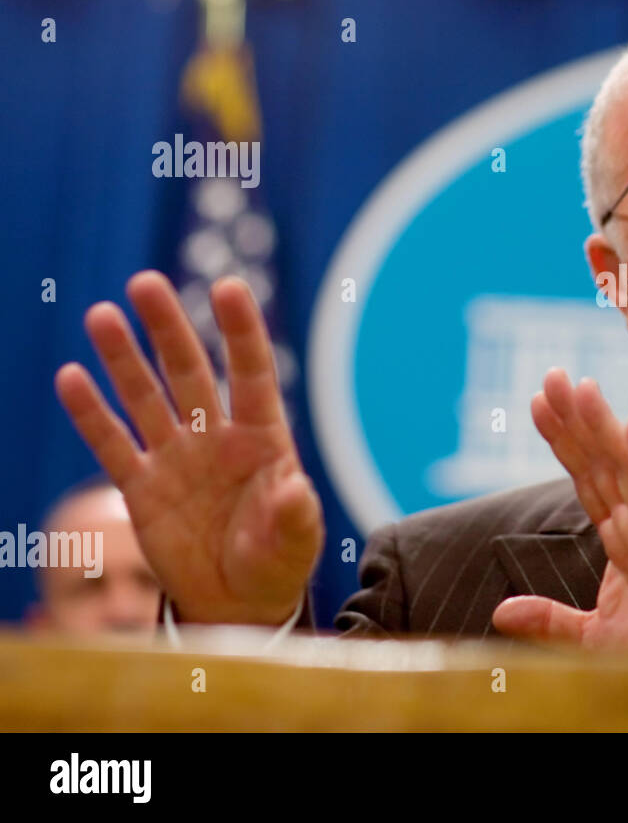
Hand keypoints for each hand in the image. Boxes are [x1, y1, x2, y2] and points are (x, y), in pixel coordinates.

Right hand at [54, 271, 321, 625]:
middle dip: (169, 328)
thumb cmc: (277, 562)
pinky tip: (72, 378)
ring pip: (146, 397)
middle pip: (190, 371)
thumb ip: (295, 515)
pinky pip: (113, 445)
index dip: (240, 331)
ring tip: (102, 315)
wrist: (237, 602)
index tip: (228, 286)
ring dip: (124, 358)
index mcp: (263, 439)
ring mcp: (176, 459)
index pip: (252, 373)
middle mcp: (216, 437)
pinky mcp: (142, 489)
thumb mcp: (296, 542)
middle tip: (146, 283)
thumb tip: (295, 489)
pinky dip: (92, 414)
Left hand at [491, 369, 627, 652]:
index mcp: (620, 536)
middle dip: (575, 417)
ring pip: (625, 466)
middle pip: (600, 460)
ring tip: (581, 386)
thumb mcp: (593, 638)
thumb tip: (501, 610)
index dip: (562, 439)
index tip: (537, 402)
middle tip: (551, 375)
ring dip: (603, 425)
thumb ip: (549, 620)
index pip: (585, 476)